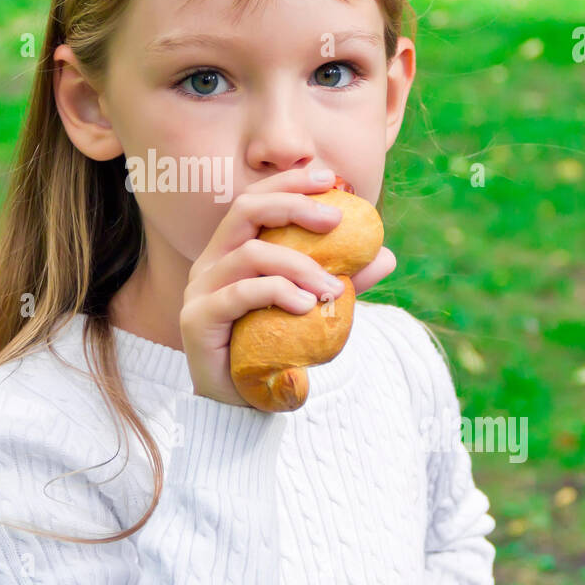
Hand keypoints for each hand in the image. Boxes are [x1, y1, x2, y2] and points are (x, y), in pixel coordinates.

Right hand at [178, 167, 396, 407]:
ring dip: (299, 265)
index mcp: (231, 250)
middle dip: (293, 205)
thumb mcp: (314, 309)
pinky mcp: (198, 318)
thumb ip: (342, 281)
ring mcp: (199, 289)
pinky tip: (305, 306)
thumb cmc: (272, 350)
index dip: (289, 182)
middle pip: (244, 209)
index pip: (256, 200)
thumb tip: (387, 256)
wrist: (239, 405)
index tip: (330, 179)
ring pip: (250, 254)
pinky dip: (278, 292)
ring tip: (332, 289)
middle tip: (336, 221)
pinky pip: (240, 294)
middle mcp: (211, 262)